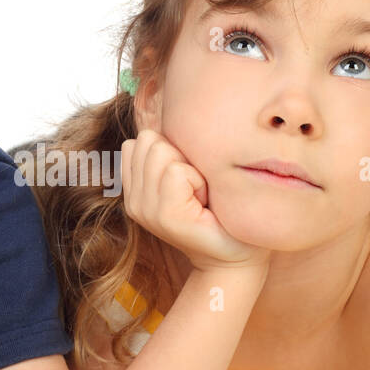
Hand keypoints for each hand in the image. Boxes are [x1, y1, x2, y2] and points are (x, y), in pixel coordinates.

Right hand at [120, 129, 269, 272]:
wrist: (236, 257)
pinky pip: (176, 171)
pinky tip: (203, 205)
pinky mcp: (163, 216)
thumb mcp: (189, 177)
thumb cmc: (221, 212)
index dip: (172, 151)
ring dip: (190, 169)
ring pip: (162, 152)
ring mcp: (144, 209)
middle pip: (150, 140)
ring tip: (200, 197)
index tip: (188, 182)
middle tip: (197, 190)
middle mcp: (133, 199)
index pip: (140, 140)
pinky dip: (197, 182)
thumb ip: (171, 153)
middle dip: (181, 157)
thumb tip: (174, 112)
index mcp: (135, 188)